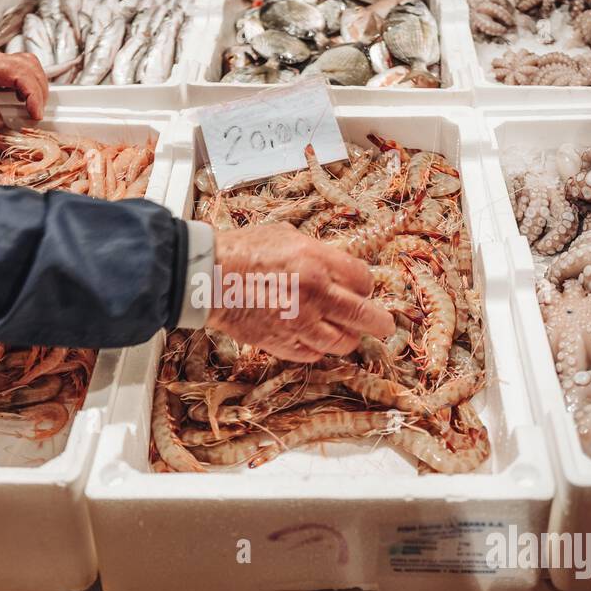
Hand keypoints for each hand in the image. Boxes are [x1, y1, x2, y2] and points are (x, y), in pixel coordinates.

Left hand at [0, 45, 47, 124]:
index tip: (35, 115)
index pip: (21, 74)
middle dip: (39, 94)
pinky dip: (31, 88)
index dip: (33, 94)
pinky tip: (25, 102)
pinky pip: (24, 74)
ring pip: (32, 69)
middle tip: (34, 117)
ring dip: (38, 90)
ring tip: (32, 110)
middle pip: (32, 69)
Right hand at [205, 225, 394, 362]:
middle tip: (383, 325)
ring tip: (346, 333)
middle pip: (366, 317)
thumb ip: (317, 252)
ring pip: (343, 343)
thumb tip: (336, 265)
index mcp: (318, 262)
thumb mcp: (286, 235)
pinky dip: (318, 349)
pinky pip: (313, 355)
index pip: (364, 281)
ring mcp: (299, 323)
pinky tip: (314, 339)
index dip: (365, 286)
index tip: (362, 289)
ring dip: (348, 338)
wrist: (207, 277)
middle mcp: (315, 295)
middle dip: (380, 322)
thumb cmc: (242, 251)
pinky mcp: (281, 343)